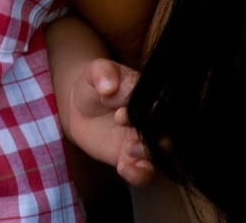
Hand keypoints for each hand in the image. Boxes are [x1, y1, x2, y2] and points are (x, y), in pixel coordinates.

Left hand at [70, 58, 155, 186]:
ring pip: (160, 156)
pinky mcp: (134, 160)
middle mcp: (154, 121)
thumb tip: (109, 86)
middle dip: (151, 136)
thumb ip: (103, 73)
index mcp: (151, 95)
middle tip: (125, 128)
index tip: (121, 113)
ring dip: (148, 155)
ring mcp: (146, 142)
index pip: (159, 104)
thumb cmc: (95, 84)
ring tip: (129, 150)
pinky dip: (139, 174)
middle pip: (165, 132)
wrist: (81, 107)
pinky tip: (124, 168)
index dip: (146, 111)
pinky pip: (144, 173)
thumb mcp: (95, 72)